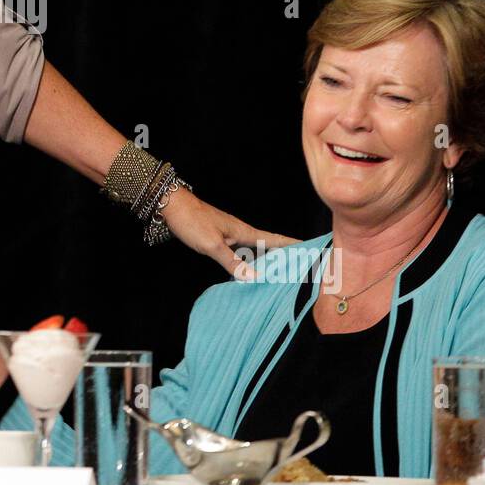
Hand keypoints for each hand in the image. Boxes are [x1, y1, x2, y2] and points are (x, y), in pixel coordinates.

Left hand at [161, 190, 298, 278]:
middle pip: (269, 246)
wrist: (172, 206)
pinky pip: (242, 252)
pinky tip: (249, 270)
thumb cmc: (192, 221)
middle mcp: (240, 233)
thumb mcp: (212, 245)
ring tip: (281, 272)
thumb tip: (254, 278)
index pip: (275, 240)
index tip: (312, 248)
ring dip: (267, 259)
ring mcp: (230, 235)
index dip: (293, 244)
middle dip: (285, 254)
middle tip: (302, 266)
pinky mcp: (220, 239)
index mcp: (244, 232)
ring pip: (255, 250)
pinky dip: (250, 261)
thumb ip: (232, 262)